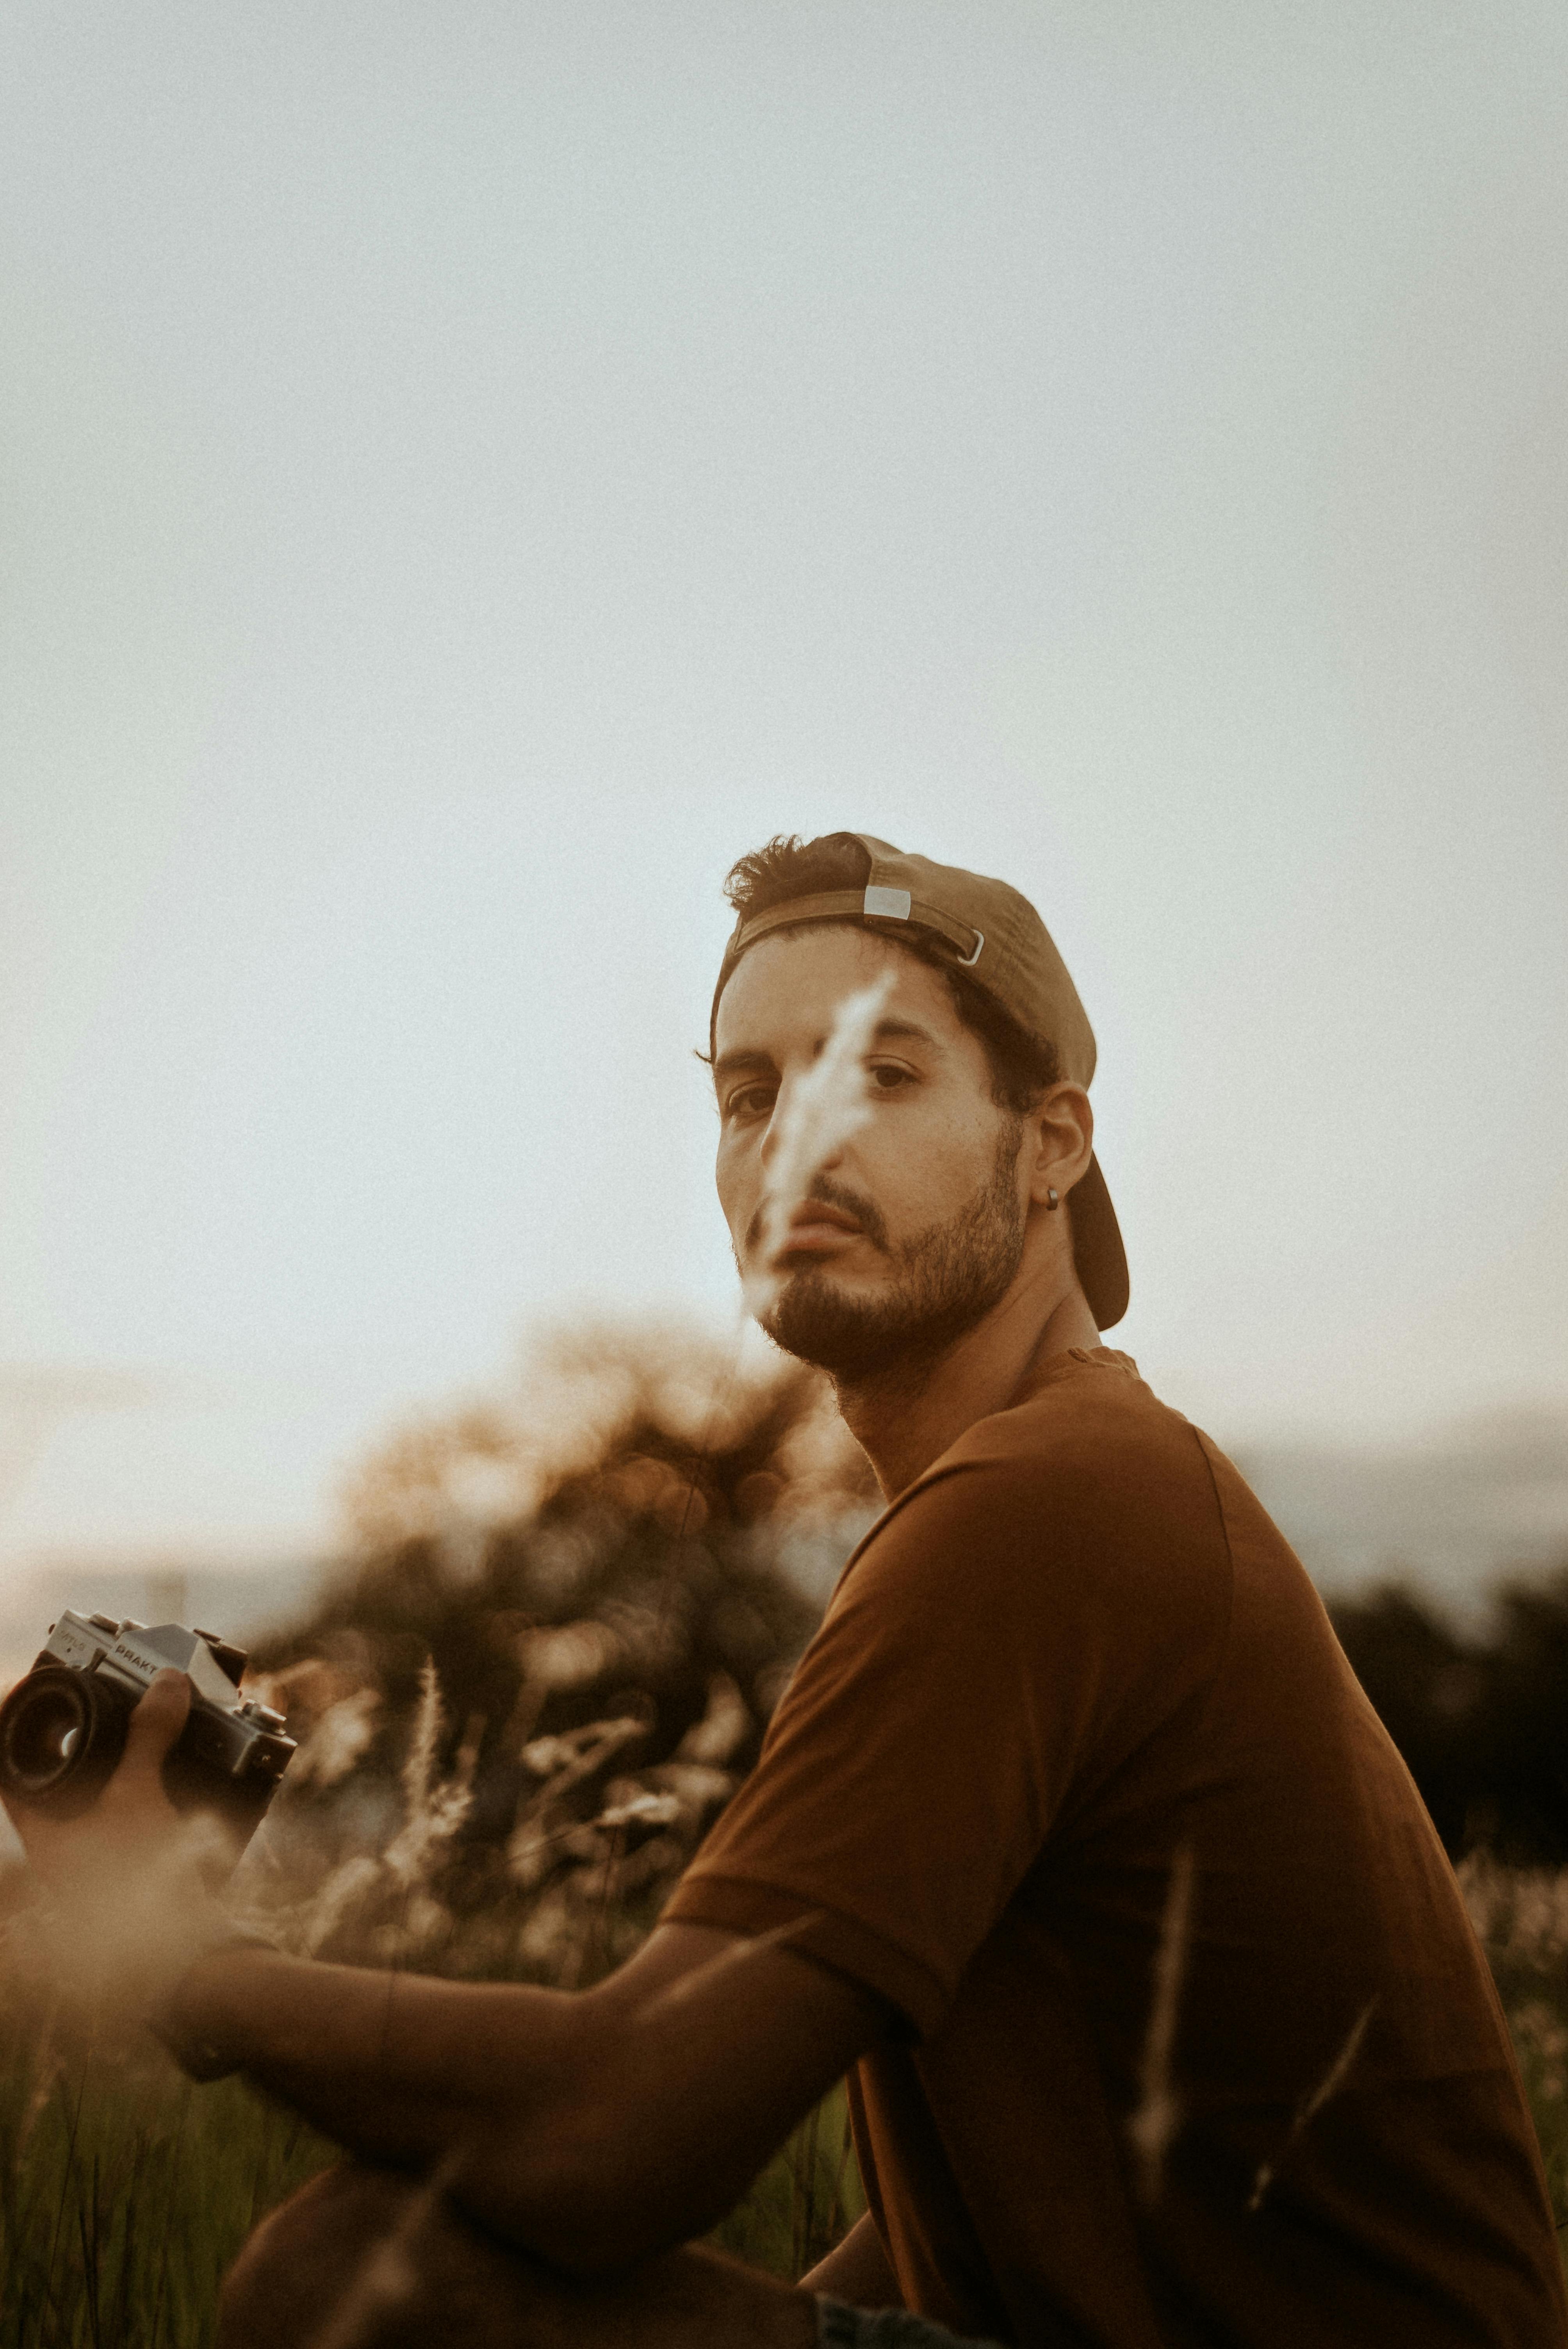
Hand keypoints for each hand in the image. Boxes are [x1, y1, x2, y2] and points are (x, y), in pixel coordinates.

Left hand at [2, 1668, 234, 2020]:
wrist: (178, 1953)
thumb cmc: (138, 1884)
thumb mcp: (139, 1797)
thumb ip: (149, 1736)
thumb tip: (166, 1684)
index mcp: (38, 1823)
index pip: (2, 1759)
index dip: (10, 1717)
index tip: (32, 1684)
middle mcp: (55, 1836)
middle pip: (43, 1766)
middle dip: (68, 1724)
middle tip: (98, 1691)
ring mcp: (89, 1846)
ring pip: (86, 1782)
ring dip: (112, 1747)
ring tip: (141, 1716)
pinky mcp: (124, 1853)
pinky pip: (123, 1798)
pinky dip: (141, 1772)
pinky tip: (170, 1759)